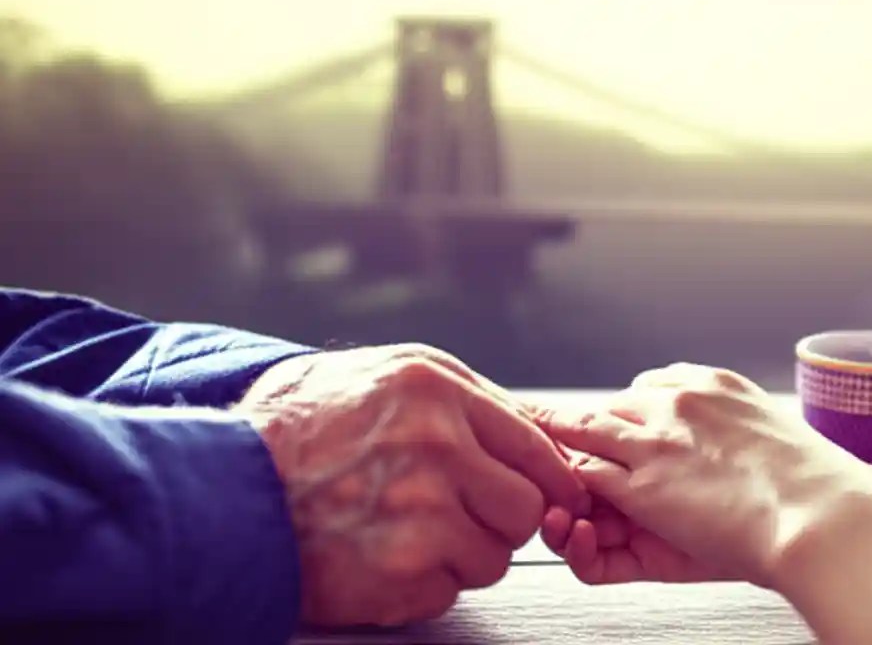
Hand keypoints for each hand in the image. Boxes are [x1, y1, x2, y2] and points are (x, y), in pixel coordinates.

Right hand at [236, 344, 586, 626]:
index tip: (554, 494)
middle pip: (526, 508)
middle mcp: (437, 448)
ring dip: (462, 555)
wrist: (219, 485)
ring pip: (493, 558)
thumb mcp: (381, 373)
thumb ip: (461, 394)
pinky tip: (380, 558)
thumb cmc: (297, 426)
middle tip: (462, 515)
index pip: (535, 445)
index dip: (550, 477)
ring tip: (406, 533)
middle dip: (502, 519)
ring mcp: (421, 516)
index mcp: (437, 391)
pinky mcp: (399, 575)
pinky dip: (422, 587)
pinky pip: (448, 593)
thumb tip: (532, 428)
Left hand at [535, 363, 871, 588]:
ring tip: (531, 441)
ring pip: (586, 429)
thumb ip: (744, 429)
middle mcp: (680, 399)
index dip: (632, 408)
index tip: (622, 419)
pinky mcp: (642, 482)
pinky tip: (554, 484)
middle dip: (592, 423)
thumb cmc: (817, 487)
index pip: (653, 384)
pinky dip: (566, 478)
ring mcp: (657, 437)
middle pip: (613, 403)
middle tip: (560, 434)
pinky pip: (587, 472)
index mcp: (716, 383)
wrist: (825, 515)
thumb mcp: (778, 434)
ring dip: (560, 440)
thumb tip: (745, 446)